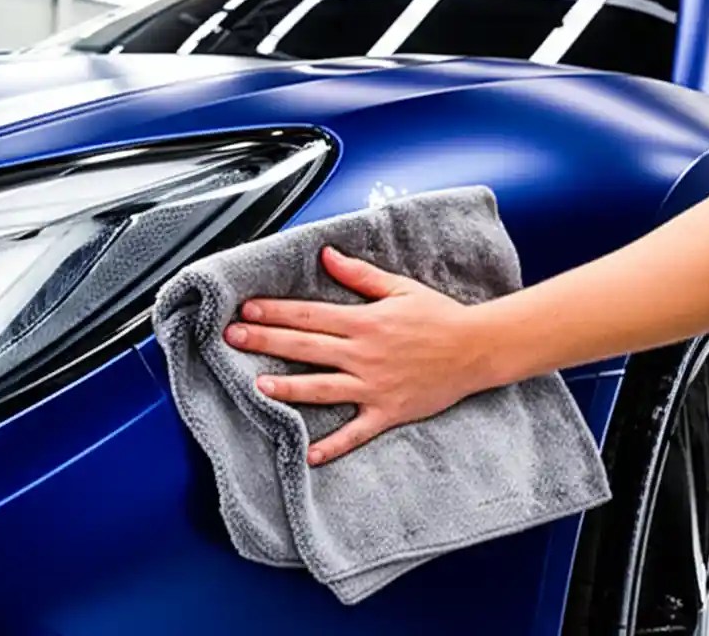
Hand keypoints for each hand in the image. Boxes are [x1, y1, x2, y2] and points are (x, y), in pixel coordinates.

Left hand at [223, 246, 496, 466]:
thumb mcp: (401, 288)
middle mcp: (364, 354)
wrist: (476, 349)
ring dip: (289, 389)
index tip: (246, 309)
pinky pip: (356, 432)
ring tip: (257, 387)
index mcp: (366, 321)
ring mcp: (374, 386)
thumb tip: (326, 255)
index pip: (310, 315)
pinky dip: (333, 445)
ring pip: (323, 389)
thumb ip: (360, 275)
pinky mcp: (388, 411)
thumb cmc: (440, 316)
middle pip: (306, 348)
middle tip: (232, 339)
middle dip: (267, 342)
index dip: (276, 312)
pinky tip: (307, 453)